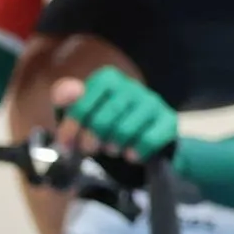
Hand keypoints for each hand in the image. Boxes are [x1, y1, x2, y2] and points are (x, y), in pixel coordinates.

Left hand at [51, 68, 178, 163]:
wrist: (141, 136)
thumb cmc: (103, 121)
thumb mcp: (79, 110)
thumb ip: (65, 98)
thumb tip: (70, 91)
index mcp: (108, 78)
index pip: (84, 100)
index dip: (72, 124)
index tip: (66, 142)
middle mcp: (131, 86)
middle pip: (105, 118)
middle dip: (91, 140)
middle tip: (90, 148)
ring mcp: (152, 102)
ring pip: (126, 130)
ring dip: (113, 146)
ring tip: (111, 148)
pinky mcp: (168, 121)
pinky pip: (148, 140)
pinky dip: (135, 152)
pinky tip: (130, 155)